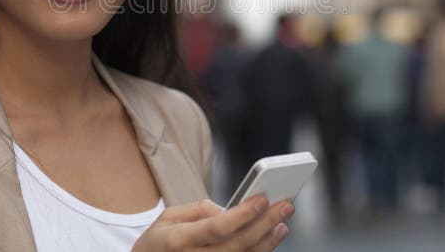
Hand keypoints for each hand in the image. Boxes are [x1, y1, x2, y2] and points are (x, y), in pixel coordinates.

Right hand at [132, 195, 292, 250]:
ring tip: (282, 223)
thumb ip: (199, 210)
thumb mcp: (168, 218)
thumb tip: (229, 211)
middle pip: (237, 245)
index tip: (262, 199)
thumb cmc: (158, 242)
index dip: (242, 214)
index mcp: (178, 240)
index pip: (217, 227)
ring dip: (268, 242)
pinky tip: (269, 240)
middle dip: (265, 224)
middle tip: (285, 206)